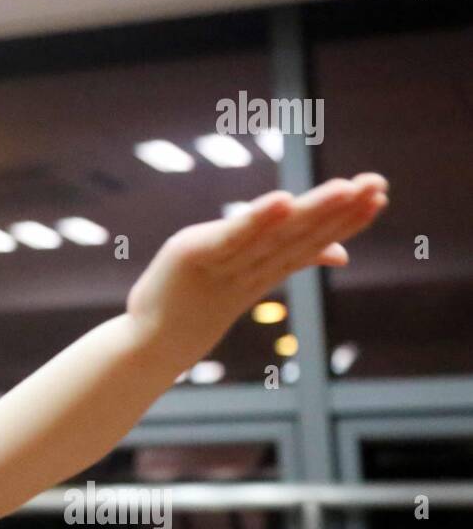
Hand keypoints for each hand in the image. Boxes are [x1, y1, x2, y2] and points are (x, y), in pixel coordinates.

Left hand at [125, 172, 388, 361]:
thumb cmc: (193, 305)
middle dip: (339, 210)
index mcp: (261, 271)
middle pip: (299, 236)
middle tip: (377, 185)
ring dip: (311, 211)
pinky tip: (281, 201)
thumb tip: (340, 254)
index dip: (346, 220)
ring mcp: (223, 265)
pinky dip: (256, 221)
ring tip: (344, 187)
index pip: (310, 241)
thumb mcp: (241, 280)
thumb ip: (287, 260)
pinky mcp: (195, 257)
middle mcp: (249, 268)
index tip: (379, 194)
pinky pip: (231, 238)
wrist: (148, 343)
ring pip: (274, 236)